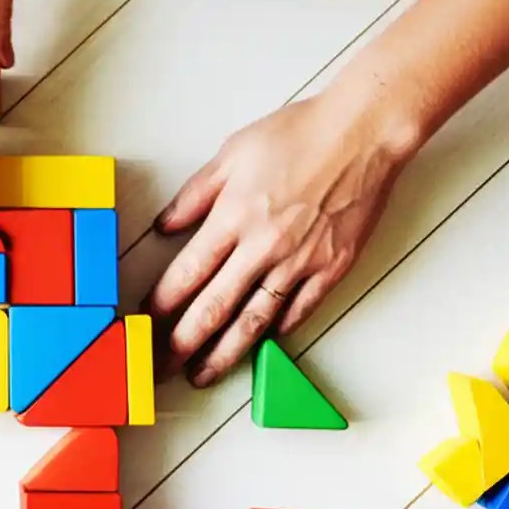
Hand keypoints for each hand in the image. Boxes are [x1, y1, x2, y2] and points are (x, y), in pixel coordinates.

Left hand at [145, 92, 417, 388]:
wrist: (362, 134)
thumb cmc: (298, 134)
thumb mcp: (231, 153)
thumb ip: (195, 195)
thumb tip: (165, 226)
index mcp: (233, 216)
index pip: (188, 273)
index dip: (163, 304)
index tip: (146, 324)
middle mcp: (263, 246)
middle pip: (215, 307)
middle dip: (183, 343)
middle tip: (162, 368)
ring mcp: (299, 262)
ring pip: (254, 321)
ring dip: (224, 353)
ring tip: (202, 374)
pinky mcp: (332, 269)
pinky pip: (298, 310)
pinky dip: (275, 332)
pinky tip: (257, 346)